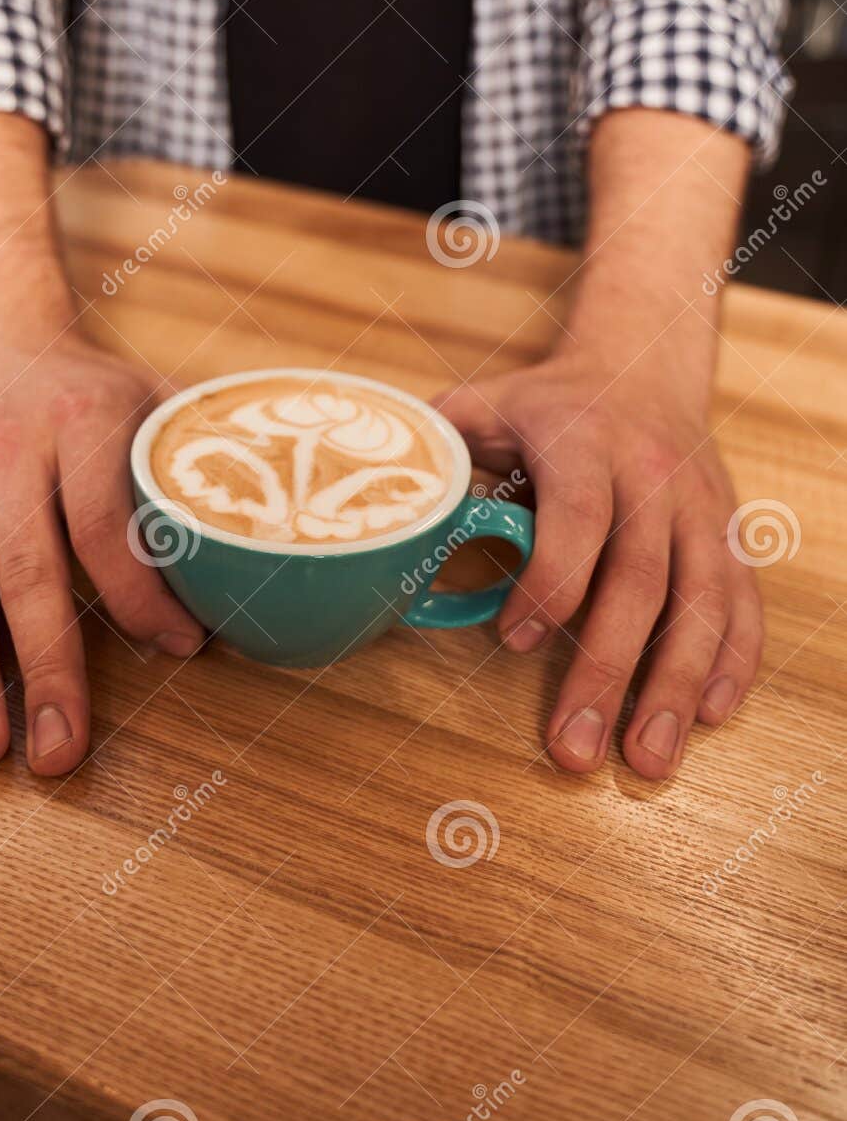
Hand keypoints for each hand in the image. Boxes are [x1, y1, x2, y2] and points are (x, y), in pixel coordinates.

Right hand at [0, 332, 203, 775]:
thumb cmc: (92, 389)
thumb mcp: (155, 399)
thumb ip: (206, 460)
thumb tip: (283, 535)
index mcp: (80, 422)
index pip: (106, 527)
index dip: (144, 597)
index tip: (185, 647)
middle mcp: (7, 451)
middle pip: (25, 574)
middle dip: (44, 671)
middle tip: (58, 753)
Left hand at [435, 351, 761, 778]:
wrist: (643, 362)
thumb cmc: (547, 402)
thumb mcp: (482, 405)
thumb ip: (434, 454)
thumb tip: (377, 518)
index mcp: (583, 440)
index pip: (576, 518)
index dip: (550, 584)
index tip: (513, 641)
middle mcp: (652, 475)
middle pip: (641, 579)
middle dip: (607, 670)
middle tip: (575, 750)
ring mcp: (700, 506)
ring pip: (703, 601)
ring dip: (676, 686)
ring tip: (647, 758)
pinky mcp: (730, 532)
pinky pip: (743, 601)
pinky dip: (733, 661)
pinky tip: (709, 714)